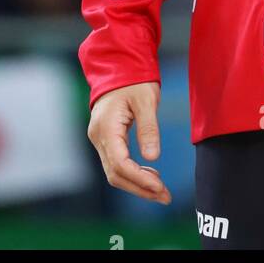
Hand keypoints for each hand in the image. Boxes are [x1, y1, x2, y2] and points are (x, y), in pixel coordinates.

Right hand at [88, 83, 170, 204]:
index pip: (119, 163)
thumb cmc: (134, 80)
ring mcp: (99, 139)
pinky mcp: (105, 139)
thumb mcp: (147, 100)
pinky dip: (132, 173)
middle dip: (140, 188)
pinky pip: (116, 163)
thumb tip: (153, 158)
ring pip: (114, 172)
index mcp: (106, 127)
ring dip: (137, 184)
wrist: (118, 66)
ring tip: (161, 191)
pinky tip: (150, 175)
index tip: (160, 187)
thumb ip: (149, 128)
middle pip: (115, 174)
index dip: (139, 179)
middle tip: (165, 196)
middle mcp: (98, 136)